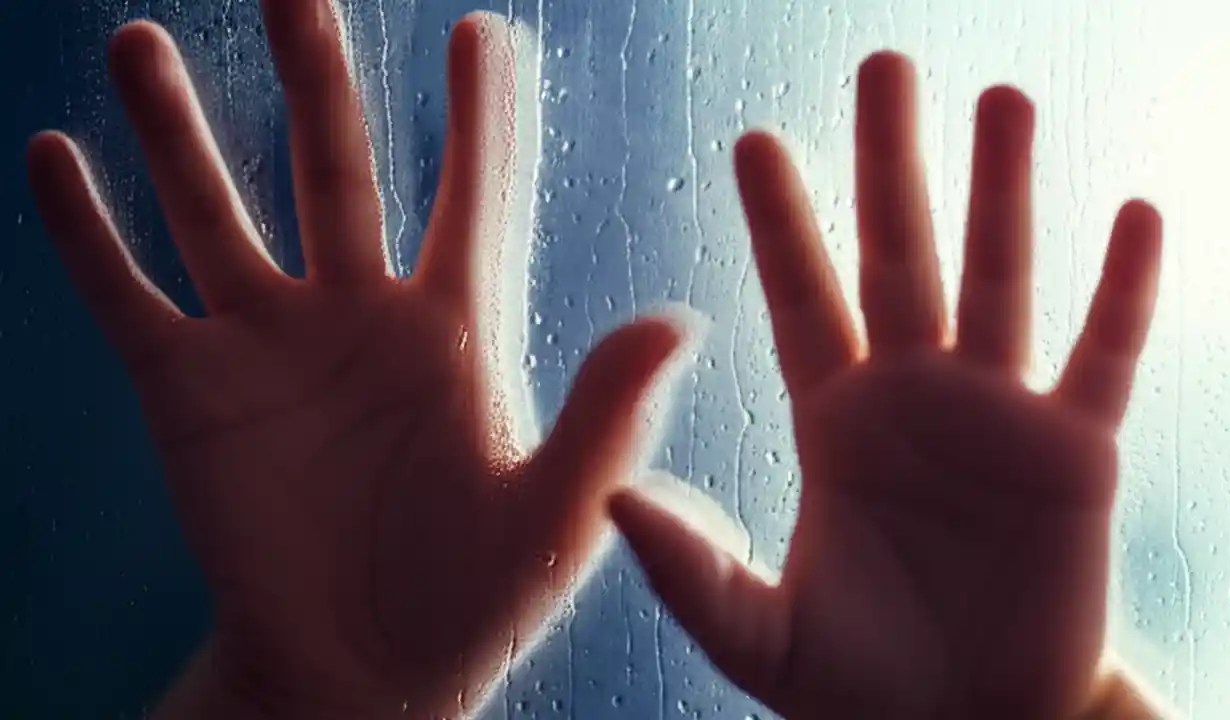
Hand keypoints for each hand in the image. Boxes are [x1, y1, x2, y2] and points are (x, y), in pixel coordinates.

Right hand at [27, 5, 683, 717]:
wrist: (359, 673)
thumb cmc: (469, 601)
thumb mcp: (554, 515)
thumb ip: (608, 416)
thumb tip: (683, 320)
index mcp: (457, 332)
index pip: (472, 196)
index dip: (480, 116)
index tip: (485, 32)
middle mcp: (360, 315)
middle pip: (337, 169)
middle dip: (318, 80)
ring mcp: (269, 345)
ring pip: (219, 210)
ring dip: (179, 131)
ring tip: (142, 45)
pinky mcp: (187, 390)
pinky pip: (127, 293)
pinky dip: (88, 231)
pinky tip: (52, 157)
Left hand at [609, 52, 1162, 718]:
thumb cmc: (856, 686)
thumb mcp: (758, 636)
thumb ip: (691, 570)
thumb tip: (616, 498)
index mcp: (831, 423)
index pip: (800, 297)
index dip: (780, 220)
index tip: (756, 137)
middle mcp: (911, 399)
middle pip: (896, 255)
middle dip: (889, 161)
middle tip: (882, 64)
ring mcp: (996, 417)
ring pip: (997, 280)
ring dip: (1002, 191)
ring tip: (1002, 97)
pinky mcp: (1077, 456)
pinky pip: (1104, 356)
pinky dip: (1120, 290)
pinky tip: (1132, 213)